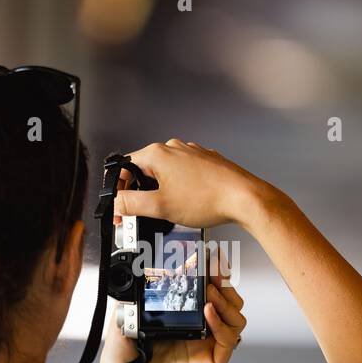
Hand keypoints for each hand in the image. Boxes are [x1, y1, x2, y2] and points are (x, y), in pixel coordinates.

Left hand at [76, 259, 245, 362]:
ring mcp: (208, 349)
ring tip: (209, 290)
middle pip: (230, 302)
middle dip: (225, 283)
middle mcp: (201, 333)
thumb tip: (150, 269)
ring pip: (236, 319)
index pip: (211, 292)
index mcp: (185, 320)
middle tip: (214, 270)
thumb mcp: (130, 316)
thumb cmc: (124, 360)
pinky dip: (221, 322)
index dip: (214, 274)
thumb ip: (142, 294)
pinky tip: (208, 311)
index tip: (210, 256)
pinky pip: (229, 340)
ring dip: (227, 300)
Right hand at [113, 139, 263, 228]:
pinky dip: (180, 188)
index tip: (122, 209)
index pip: (125, 168)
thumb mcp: (160, 207)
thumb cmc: (209, 199)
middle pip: (144, 170)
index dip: (119, 191)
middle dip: (141, 193)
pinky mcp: (205, 162)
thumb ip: (131, 204)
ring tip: (171, 210)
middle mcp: (174, 148)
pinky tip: (188, 203)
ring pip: (165, 172)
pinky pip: (183, 174)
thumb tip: (117, 203)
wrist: (244, 199)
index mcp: (158, 154)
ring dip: (161, 191)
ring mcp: (191, 153)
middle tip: (144, 214)